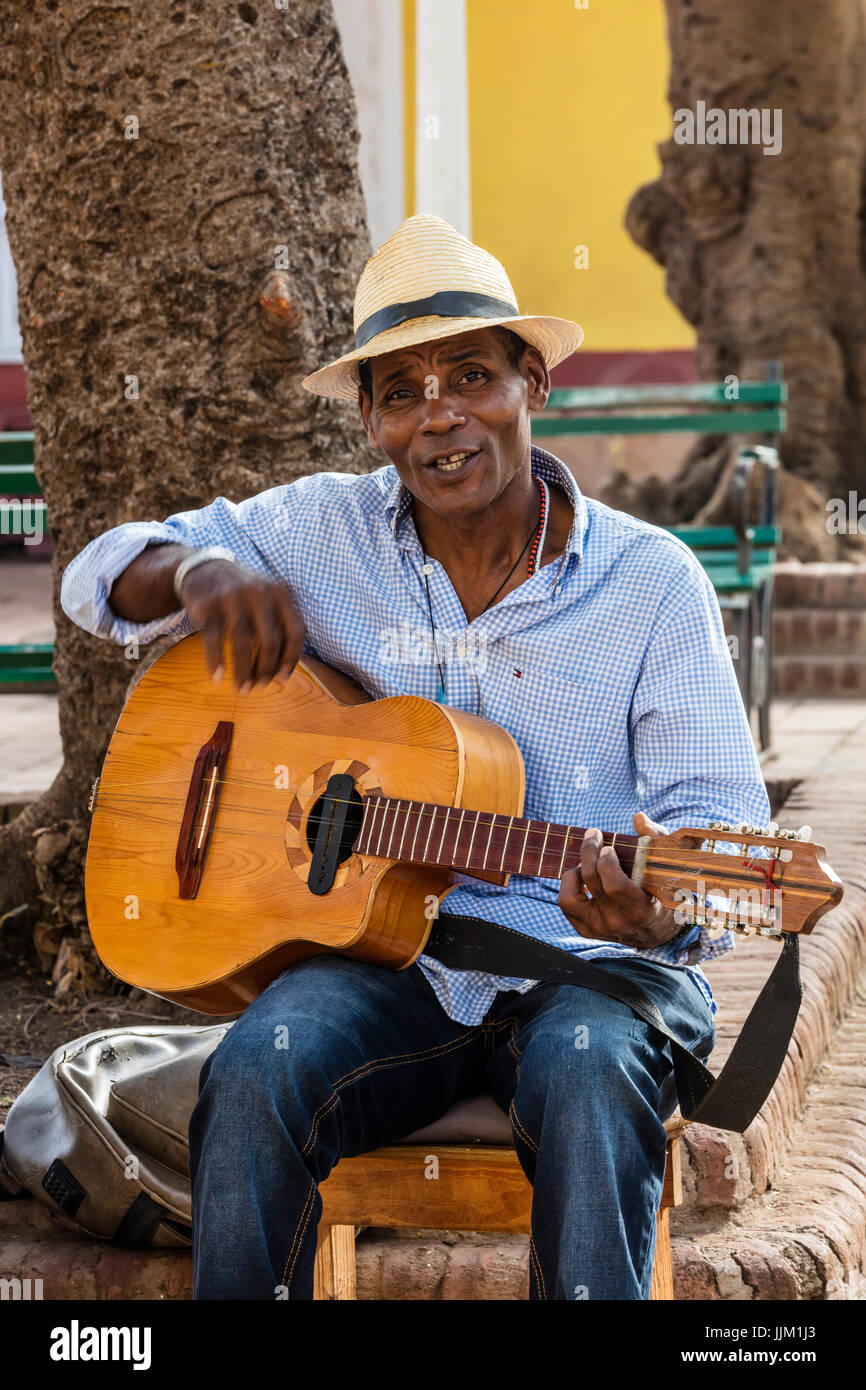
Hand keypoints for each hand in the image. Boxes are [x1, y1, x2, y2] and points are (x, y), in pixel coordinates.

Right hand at [179, 560, 306, 691]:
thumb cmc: (243, 593)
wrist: (204, 567)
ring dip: (243, 672)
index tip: (283, 677)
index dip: (292, 658)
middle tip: (259, 686)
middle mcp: (259, 593)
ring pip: (242, 644)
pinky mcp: (207, 606)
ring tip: (242, 688)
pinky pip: (213, 640)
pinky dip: (215, 662)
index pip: (296, 631)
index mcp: (280, 593)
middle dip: (266, 670)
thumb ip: (280, 624)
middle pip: (270, 642)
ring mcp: (231, 598)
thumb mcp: (268, 597)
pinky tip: (217, 677)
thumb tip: (284, 670)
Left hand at [557, 812, 679, 949]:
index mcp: (640, 910)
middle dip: (589, 852)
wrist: (656, 930)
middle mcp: (616, 922)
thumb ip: (656, 839)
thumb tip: (638, 818)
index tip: (609, 847)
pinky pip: (566, 904)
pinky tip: (583, 876)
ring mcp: (598, 929)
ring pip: (569, 897)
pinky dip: (570, 886)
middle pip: (592, 881)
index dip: (607, 862)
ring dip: (575, 872)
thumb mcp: (666, 865)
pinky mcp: (586, 930)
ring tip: (586, 862)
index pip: (614, 885)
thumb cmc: (663, 891)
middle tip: (594, 835)